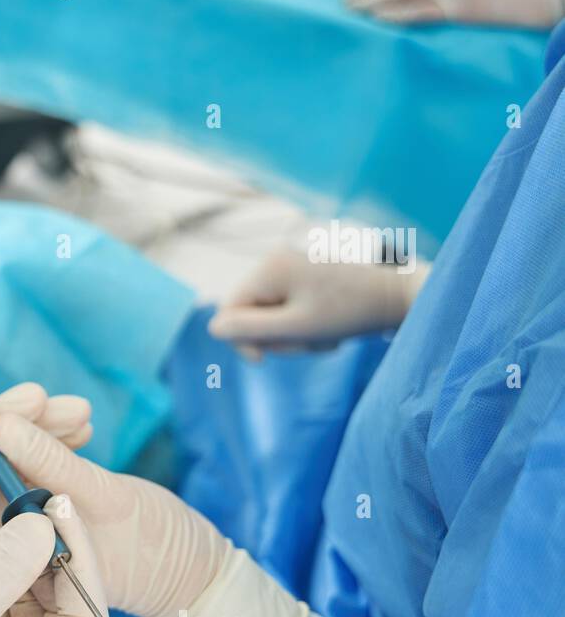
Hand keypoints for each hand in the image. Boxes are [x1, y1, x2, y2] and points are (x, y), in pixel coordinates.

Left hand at [0, 380, 228, 616]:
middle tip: (38, 394)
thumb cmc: (156, 550)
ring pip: (12, 457)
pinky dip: (54, 436)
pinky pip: (37, 460)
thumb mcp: (108, 501)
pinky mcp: (52, 503)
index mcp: (11, 550)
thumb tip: (1, 426)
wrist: (195, 574)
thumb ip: (53, 466)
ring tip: (82, 411)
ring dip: (39, 423)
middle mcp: (10, 535)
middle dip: (8, 419)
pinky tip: (83, 424)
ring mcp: (30, 519)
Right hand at [207, 251, 428, 359]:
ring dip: (295, 328)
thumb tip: (214, 328)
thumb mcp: (297, 327)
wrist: (404, 291)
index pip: (232, 310)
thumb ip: (250, 329)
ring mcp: (297, 257)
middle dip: (277, 334)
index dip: (243, 340)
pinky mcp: (313, 263)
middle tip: (310, 344)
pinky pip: (293, 297)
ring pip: (275, 307)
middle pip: (254, 308)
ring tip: (326, 334)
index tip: (264, 361)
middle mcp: (278, 255)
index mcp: (270, 267)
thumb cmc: (351, 311)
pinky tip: (331, 321)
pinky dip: (307, 316)